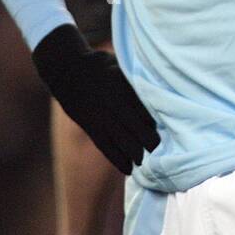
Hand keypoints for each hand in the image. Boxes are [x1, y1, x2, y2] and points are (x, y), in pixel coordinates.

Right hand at [35, 24, 158, 174]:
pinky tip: (128, 169)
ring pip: (123, 142)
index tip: (169, 130)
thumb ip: (135, 80)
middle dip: (152, 143)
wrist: (66, 69)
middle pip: (138, 129)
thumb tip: (158, 89)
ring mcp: (100, 117)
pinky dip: (118, 160)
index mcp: (123, 87)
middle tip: (163, 150)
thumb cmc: (99, 65)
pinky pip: (106, 147)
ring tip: (148, 162)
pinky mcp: (90, 127)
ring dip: (137, 155)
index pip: (146, 111)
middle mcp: (113, 104)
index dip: (158, 123)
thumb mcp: (119, 65)